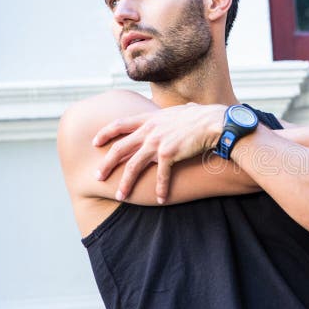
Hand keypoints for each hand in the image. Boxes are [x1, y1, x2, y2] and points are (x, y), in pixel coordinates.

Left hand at [92, 102, 224, 202]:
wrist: (214, 122)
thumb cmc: (202, 116)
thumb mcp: (181, 111)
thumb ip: (173, 114)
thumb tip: (184, 110)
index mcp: (150, 119)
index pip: (119, 124)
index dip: (105, 133)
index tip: (95, 142)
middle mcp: (150, 130)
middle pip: (119, 148)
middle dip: (106, 164)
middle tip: (98, 176)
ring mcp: (158, 142)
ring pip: (133, 166)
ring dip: (125, 183)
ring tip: (120, 196)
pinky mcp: (169, 154)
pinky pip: (161, 176)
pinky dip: (160, 189)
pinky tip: (161, 199)